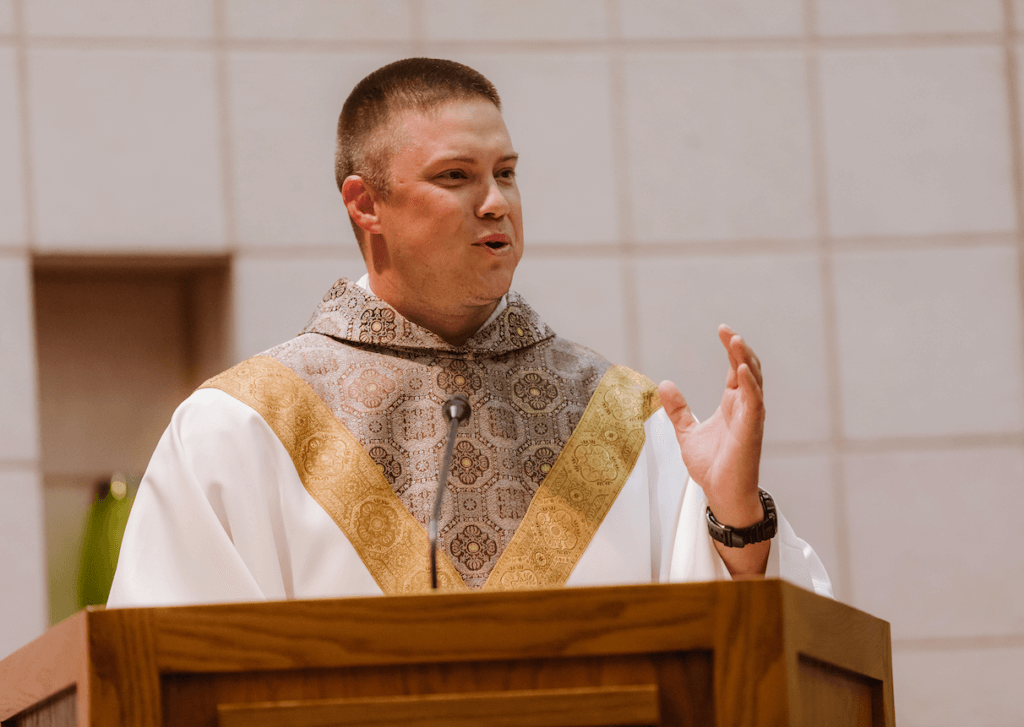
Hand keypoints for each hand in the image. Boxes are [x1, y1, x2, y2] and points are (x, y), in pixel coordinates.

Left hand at [658, 325, 768, 573]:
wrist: (721, 494)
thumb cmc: (712, 466)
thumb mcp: (687, 432)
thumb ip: (678, 409)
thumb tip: (664, 385)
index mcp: (732, 405)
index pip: (735, 369)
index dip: (731, 349)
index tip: (722, 330)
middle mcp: (745, 407)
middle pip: (747, 369)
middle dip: (739, 348)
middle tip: (726, 330)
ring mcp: (750, 417)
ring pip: (754, 381)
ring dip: (746, 359)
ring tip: (736, 340)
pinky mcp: (751, 430)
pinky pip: (754, 402)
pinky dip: (750, 384)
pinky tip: (742, 369)